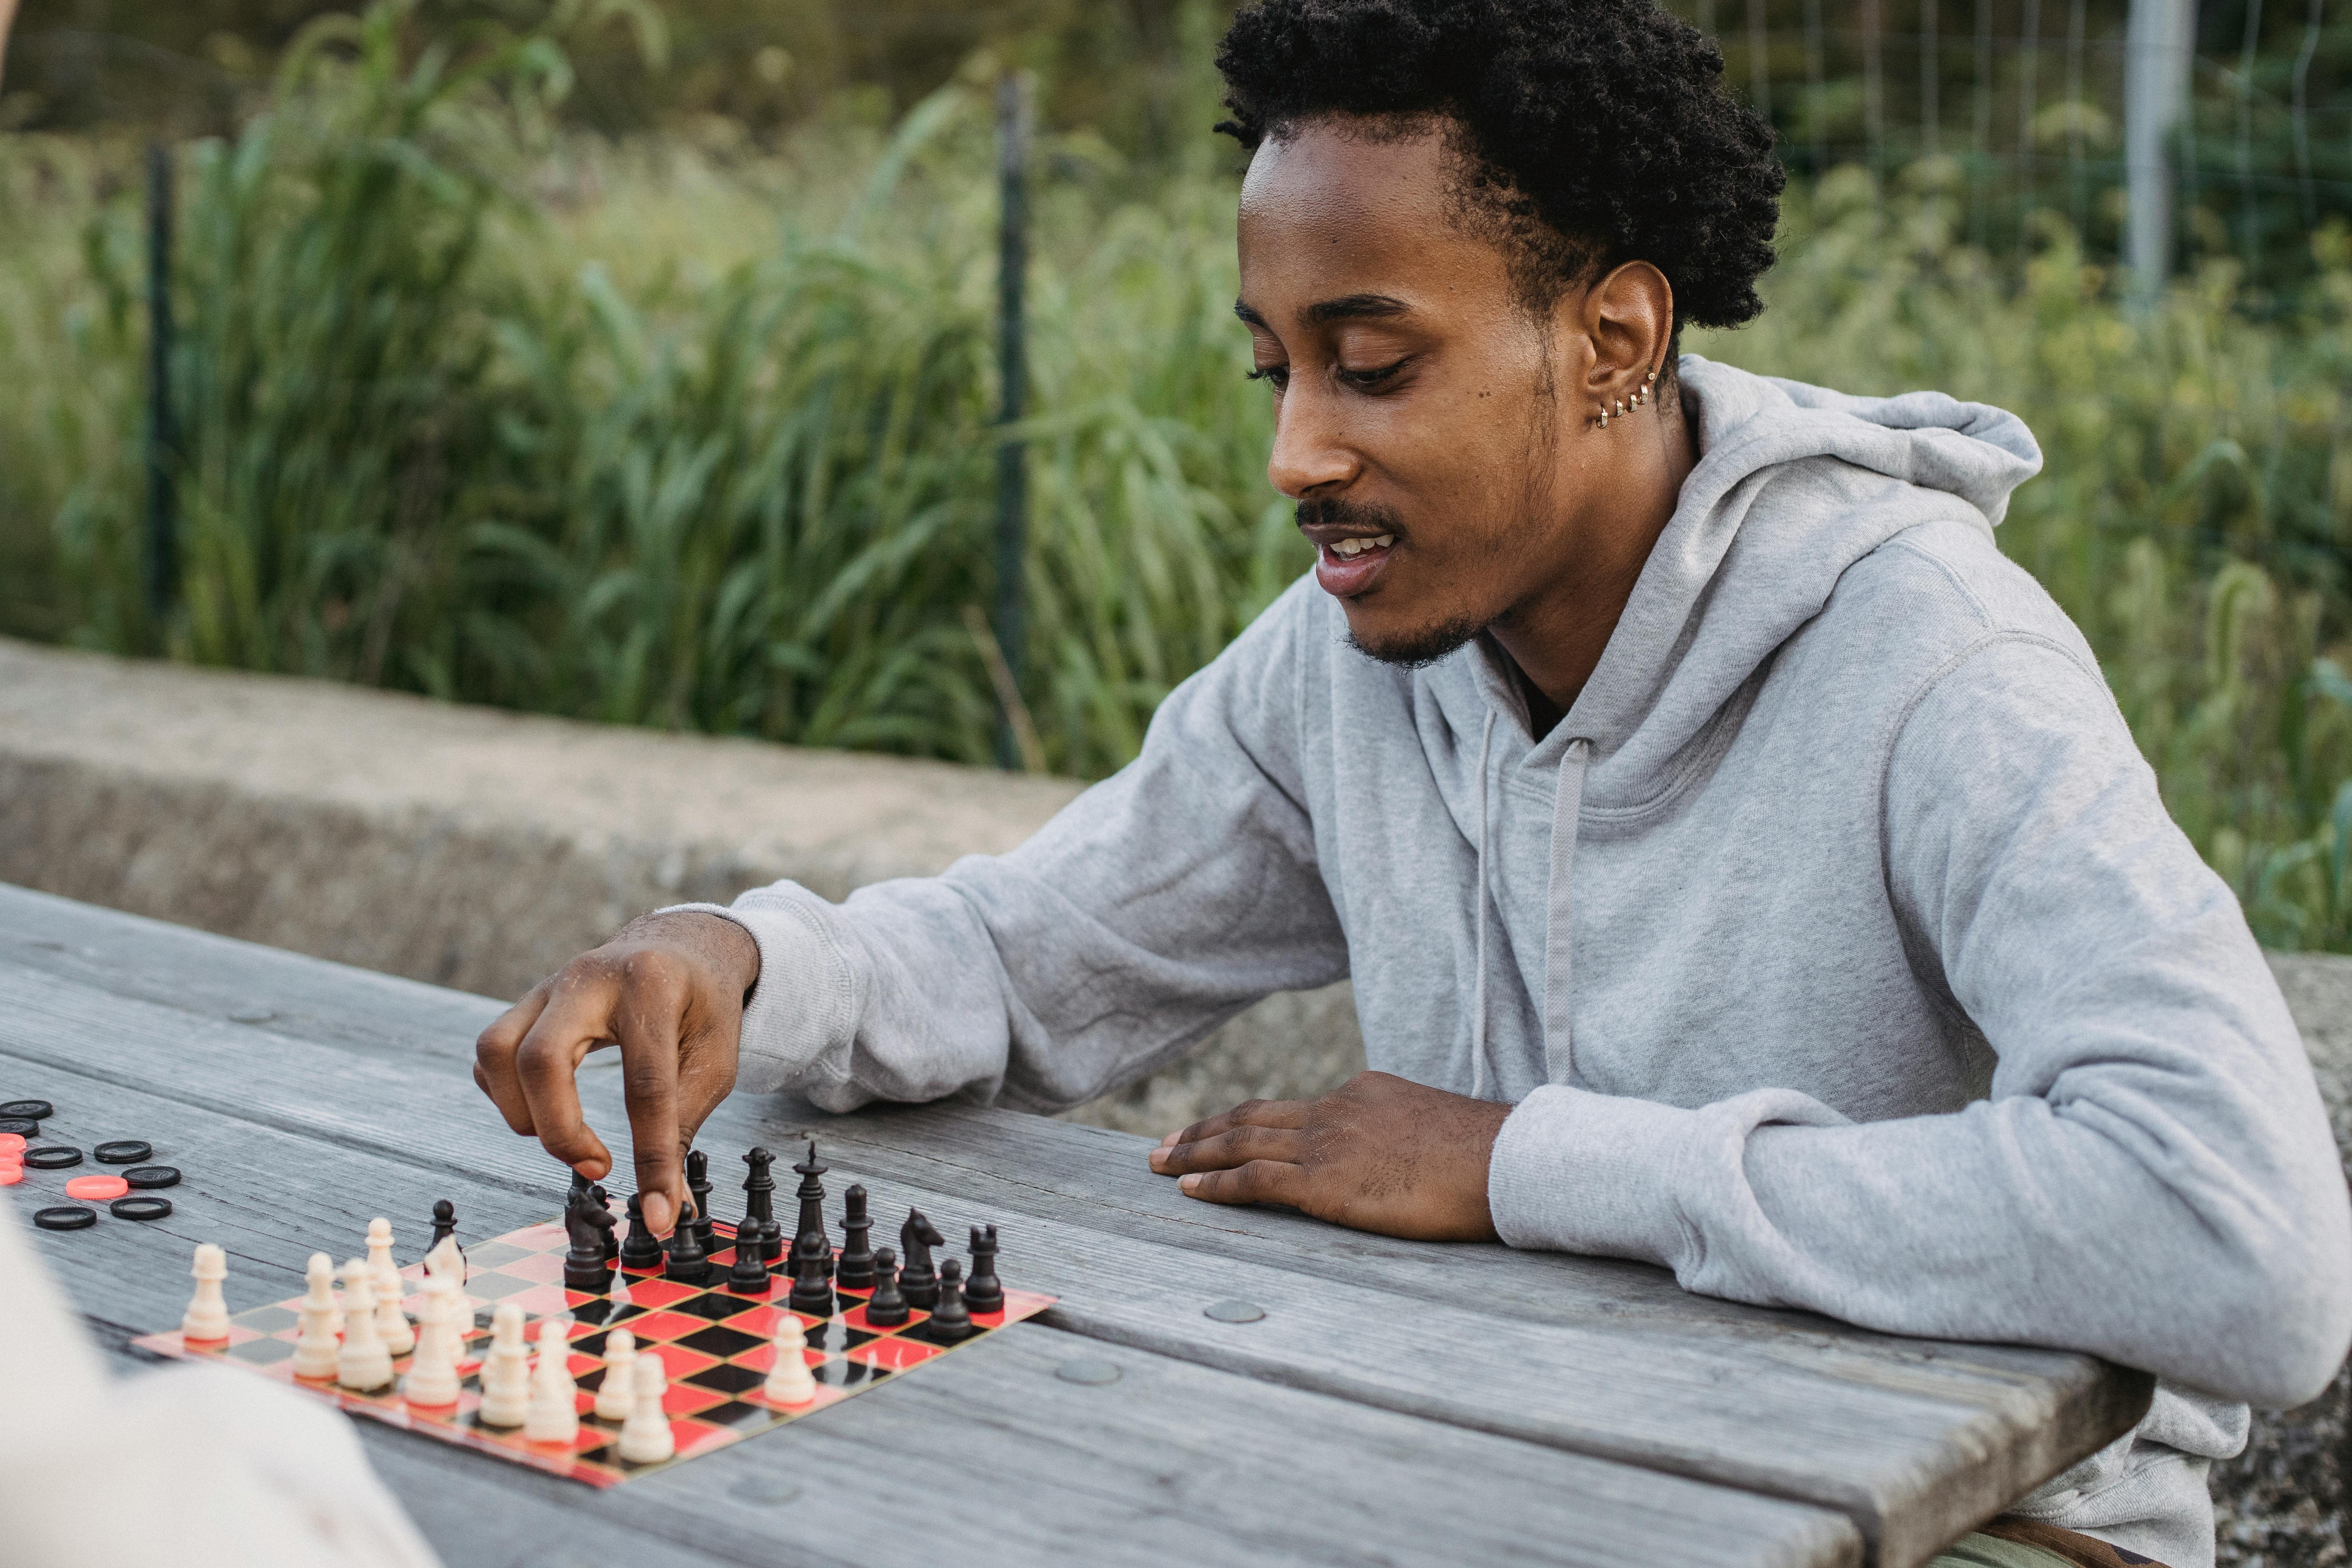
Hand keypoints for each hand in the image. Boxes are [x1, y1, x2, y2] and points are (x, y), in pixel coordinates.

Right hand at [473, 911, 758, 1234]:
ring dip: (523, 1114)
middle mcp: (590, 977)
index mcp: (653, 986)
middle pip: (541, 1058)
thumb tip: (663, 1207)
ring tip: (570, 1138)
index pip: (644, 1085)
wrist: (683, 946)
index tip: (658, 1212)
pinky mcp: (527, 1000)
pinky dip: (507, 1094)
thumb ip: (684, 1126)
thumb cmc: (702, 1006)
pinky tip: (547, 1109)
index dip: (650, 1159)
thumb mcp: (716, 1060)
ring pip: (497, 1051)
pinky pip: (491, 1054)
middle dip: (561, 1131)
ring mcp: (549, 985)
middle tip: (598, 1168)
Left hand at [1146, 1071, 1513, 1240]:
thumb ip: (1400, 1136)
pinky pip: (1254, 1180)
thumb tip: (1395, 1157)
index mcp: (1362, 1094)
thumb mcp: (1432, 1131)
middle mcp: (1336, 1110)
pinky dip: (1215, 1185)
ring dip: (1195, 1153)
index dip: (1249, 1119)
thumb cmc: (1487, 1157)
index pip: (1293, 1108)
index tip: (1220, 1130)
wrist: (1506, 1160)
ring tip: (1160, 1163)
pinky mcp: (1326, 1183)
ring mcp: (1328, 1144)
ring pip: (1242, 1142)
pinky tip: (1189, 1192)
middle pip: (1253, 1116)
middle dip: (1205, 1131)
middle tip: (1166, 1142)